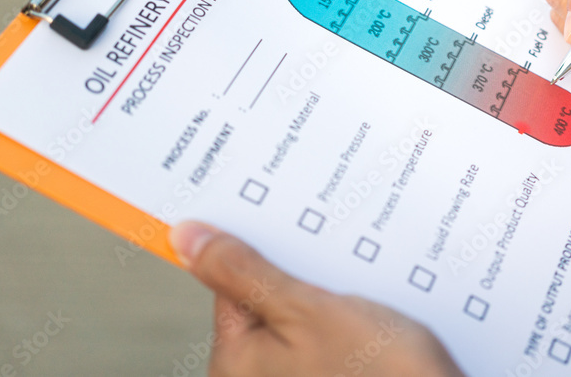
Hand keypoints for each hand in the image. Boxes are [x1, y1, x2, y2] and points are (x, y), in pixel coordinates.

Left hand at [169, 222, 464, 376]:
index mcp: (237, 365)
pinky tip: (383, 304)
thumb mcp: (307, 310)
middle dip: (304, 268)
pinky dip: (355, 315)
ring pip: (308, 315)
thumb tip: (186, 237)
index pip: (232, 283)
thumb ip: (245, 273)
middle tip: (337, 239)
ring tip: (369, 274)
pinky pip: (335, 336)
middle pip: (270, 298)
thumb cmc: (377, 376)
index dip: (261, 245)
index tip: (285, 211)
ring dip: (335, 290)